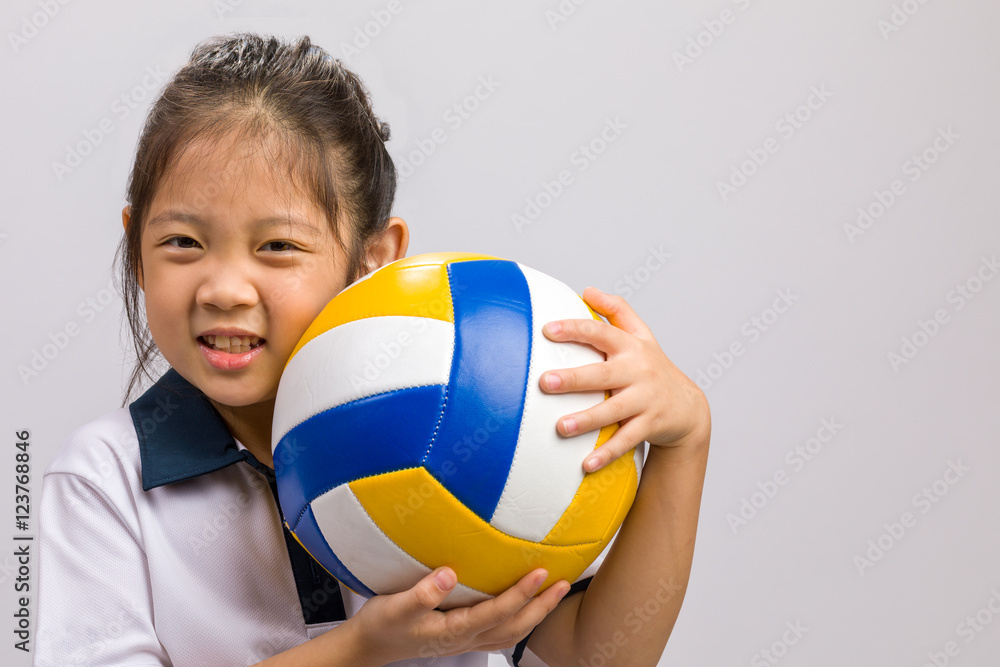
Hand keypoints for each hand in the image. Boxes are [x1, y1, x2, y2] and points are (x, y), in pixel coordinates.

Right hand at [347, 567, 570, 662]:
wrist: (371, 645)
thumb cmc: (382, 624)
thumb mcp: (395, 607)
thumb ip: (422, 592)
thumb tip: (448, 574)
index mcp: (454, 630)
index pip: (497, 613)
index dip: (521, 594)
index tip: (540, 573)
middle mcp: (466, 638)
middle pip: (514, 627)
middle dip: (541, 606)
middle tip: (563, 583)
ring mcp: (467, 640)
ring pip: (511, 632)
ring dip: (536, 613)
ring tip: (555, 592)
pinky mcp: (463, 636)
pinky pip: (501, 631)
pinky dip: (520, 619)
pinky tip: (527, 605)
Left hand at [540, 286, 710, 471]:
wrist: (688, 408)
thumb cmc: (652, 366)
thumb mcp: (641, 335)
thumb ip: (616, 311)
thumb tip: (587, 289)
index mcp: (631, 347)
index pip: (601, 332)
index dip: (575, 329)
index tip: (548, 329)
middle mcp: (638, 371)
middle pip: (602, 374)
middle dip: (573, 378)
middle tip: (545, 382)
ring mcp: (645, 400)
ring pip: (613, 411)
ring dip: (587, 420)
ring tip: (560, 428)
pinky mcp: (649, 426)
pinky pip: (625, 441)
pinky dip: (607, 453)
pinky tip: (585, 465)